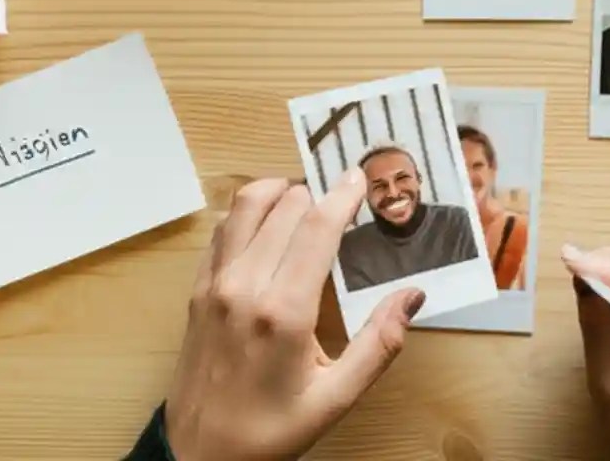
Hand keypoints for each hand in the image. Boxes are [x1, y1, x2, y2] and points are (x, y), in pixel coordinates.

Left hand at [164, 173, 425, 460]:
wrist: (198, 456)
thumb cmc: (269, 431)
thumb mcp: (336, 398)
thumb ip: (379, 344)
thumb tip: (413, 296)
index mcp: (283, 312)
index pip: (317, 228)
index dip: (342, 195)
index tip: (359, 177)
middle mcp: (244, 287)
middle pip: (284, 207)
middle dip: (317, 192)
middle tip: (343, 193)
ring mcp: (214, 285)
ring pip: (244, 207)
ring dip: (278, 193)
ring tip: (306, 197)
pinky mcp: (196, 291)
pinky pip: (221, 230)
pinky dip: (246, 213)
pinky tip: (268, 222)